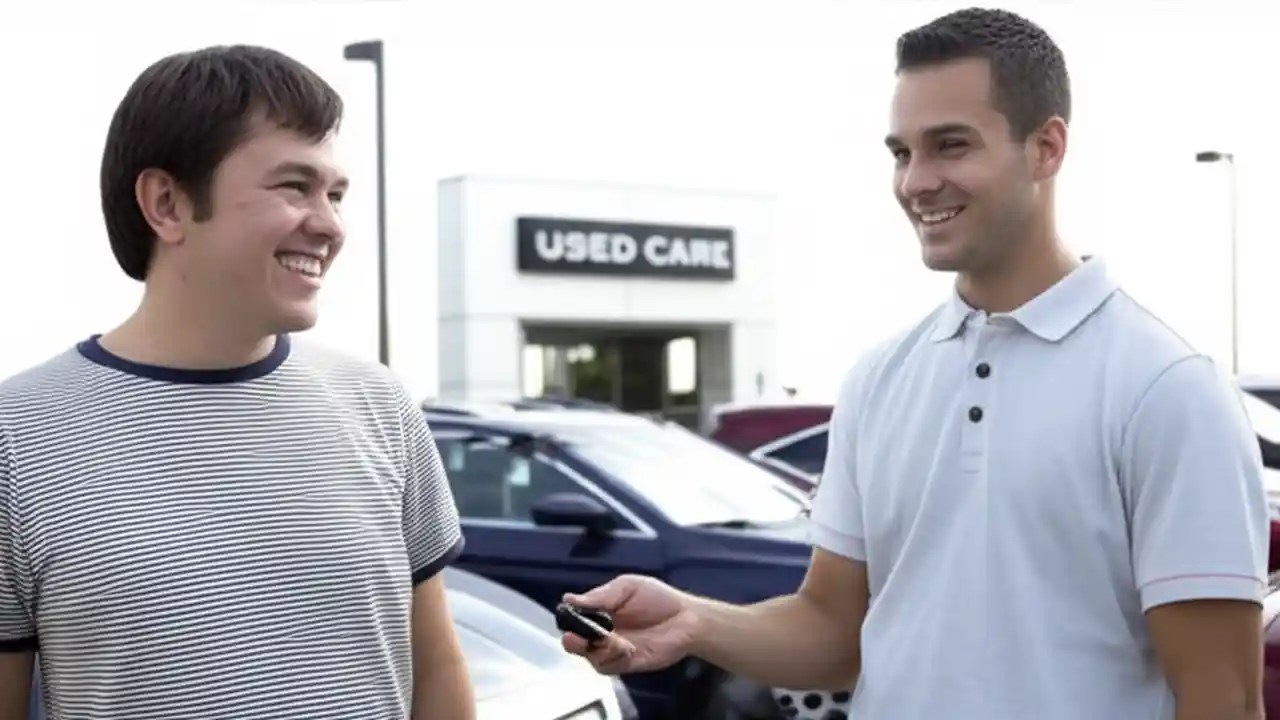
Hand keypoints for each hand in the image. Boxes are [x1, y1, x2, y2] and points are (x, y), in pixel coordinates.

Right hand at [560, 574, 698, 675]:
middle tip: (575, 639)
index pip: (575, 620)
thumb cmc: (659, 599)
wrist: (687, 620)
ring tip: (614, 640)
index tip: (568, 619)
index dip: (569, 621)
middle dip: (573, 642)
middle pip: (576, 643)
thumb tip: (568, 599)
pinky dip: (613, 659)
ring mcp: (614, 651)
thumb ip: (600, 596)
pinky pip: (609, 668)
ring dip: (598, 650)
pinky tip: (626, 648)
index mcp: (600, 612)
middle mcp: (603, 633)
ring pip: (591, 657)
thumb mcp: (628, 588)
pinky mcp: (626, 665)